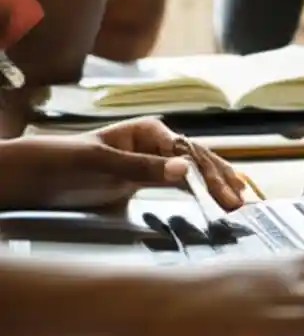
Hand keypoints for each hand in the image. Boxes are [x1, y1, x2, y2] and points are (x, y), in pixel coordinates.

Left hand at [0, 118, 244, 209]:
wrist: (32, 177)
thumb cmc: (61, 161)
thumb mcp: (100, 163)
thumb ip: (142, 167)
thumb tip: (186, 170)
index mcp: (149, 130)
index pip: (189, 151)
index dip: (208, 173)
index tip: (224, 195)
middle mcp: (157, 143)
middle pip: (198, 160)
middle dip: (220, 180)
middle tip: (238, 205)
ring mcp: (153, 162)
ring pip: (196, 172)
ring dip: (217, 186)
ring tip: (239, 203)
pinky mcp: (147, 181)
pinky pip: (182, 184)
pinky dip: (203, 191)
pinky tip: (220, 196)